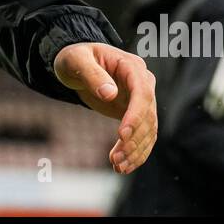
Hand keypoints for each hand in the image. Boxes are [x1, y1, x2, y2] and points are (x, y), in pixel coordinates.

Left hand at [53, 43, 157, 173]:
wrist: (77, 64)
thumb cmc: (76, 57)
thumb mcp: (77, 60)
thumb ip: (92, 74)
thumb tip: (110, 93)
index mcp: (132, 67)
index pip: (142, 93)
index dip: (135, 115)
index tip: (122, 135)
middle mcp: (143, 83)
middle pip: (147, 115)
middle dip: (134, 140)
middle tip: (115, 159)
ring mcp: (141, 100)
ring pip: (148, 130)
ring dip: (136, 151)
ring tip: (118, 167)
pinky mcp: (135, 114)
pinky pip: (142, 136)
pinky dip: (136, 153)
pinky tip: (123, 167)